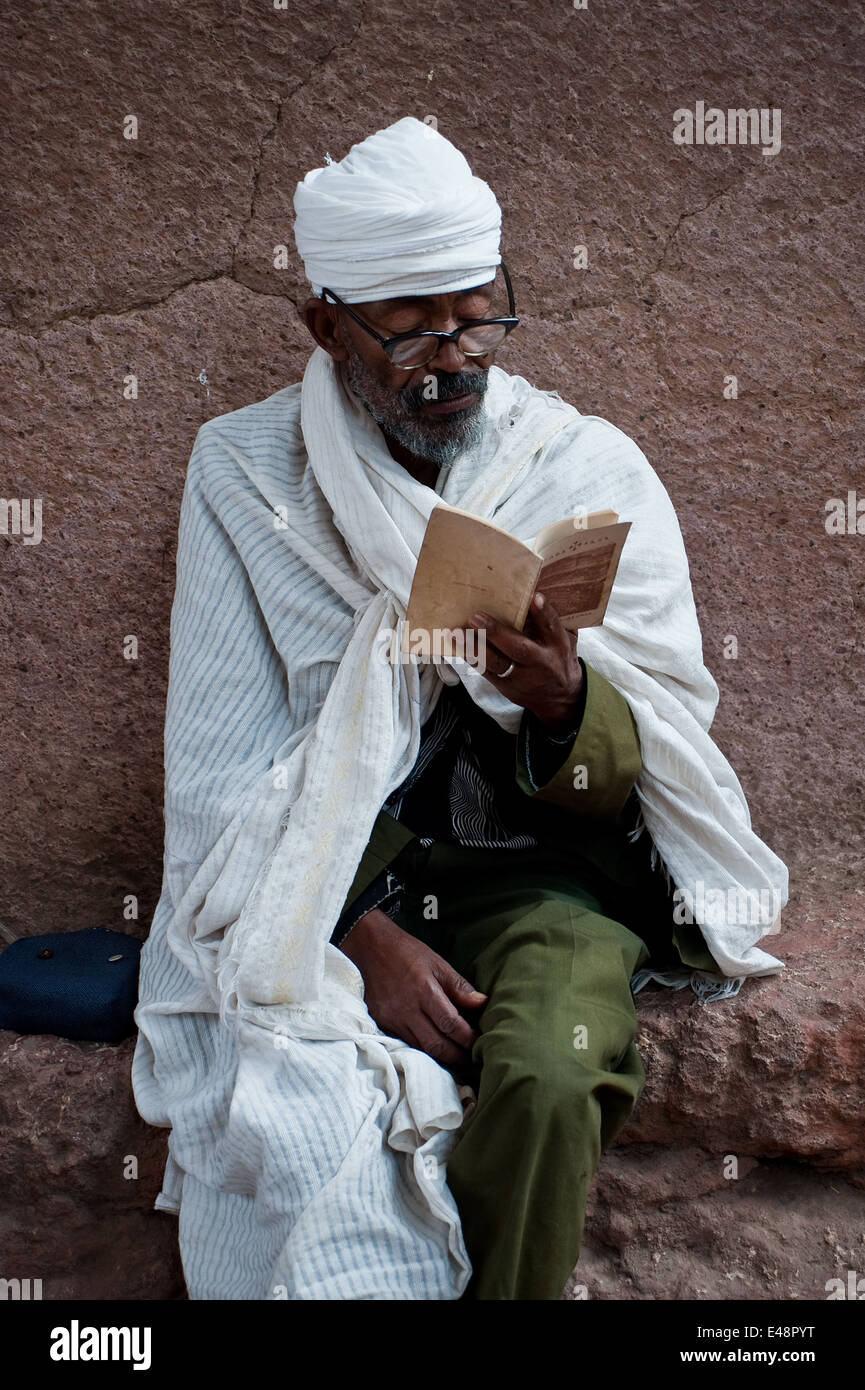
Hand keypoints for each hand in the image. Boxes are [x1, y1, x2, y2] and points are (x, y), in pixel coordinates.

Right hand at [340, 908, 487, 1073]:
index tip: (481, 1042)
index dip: (468, 1038)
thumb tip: (483, 1003)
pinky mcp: (382, 1024)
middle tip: (474, 1062)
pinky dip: (423, 1051)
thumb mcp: (437, 963)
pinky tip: (436, 1052)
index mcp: (424, 991)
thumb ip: (459, 987)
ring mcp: (392, 1019)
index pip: (450, 1024)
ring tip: (460, 1062)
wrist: (370, 948)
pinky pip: (407, 1044)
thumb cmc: (407, 953)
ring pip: (421, 1049)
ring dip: (442, 1058)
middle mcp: (407, 1010)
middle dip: (458, 1057)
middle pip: (436, 1044)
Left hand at [466, 592, 583, 732]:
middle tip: (476, 617)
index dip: (543, 613)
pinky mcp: (507, 687)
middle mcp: (541, 662)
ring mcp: (523, 677)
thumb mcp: (565, 639)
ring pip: (497, 663)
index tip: (534, 597)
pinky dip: (472, 657)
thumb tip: (536, 590)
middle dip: (497, 633)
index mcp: (558, 646)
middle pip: (519, 649)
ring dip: (475, 647)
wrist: (560, 697)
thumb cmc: (558, 657)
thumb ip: (552, 621)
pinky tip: (458, 645)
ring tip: (457, 632)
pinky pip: (487, 672)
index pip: (552, 628)